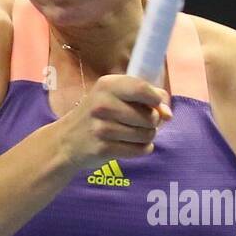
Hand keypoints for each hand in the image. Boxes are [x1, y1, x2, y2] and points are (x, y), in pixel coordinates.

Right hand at [56, 74, 172, 171]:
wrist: (66, 141)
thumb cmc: (97, 115)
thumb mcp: (114, 97)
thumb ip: (144, 98)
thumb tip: (168, 114)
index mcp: (107, 85)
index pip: (142, 89)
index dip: (157, 99)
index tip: (157, 106)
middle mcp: (103, 104)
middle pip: (149, 116)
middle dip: (153, 123)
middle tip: (141, 123)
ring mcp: (102, 127)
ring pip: (146, 135)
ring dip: (147, 137)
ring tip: (135, 135)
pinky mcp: (104, 148)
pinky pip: (139, 150)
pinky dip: (142, 149)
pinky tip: (132, 145)